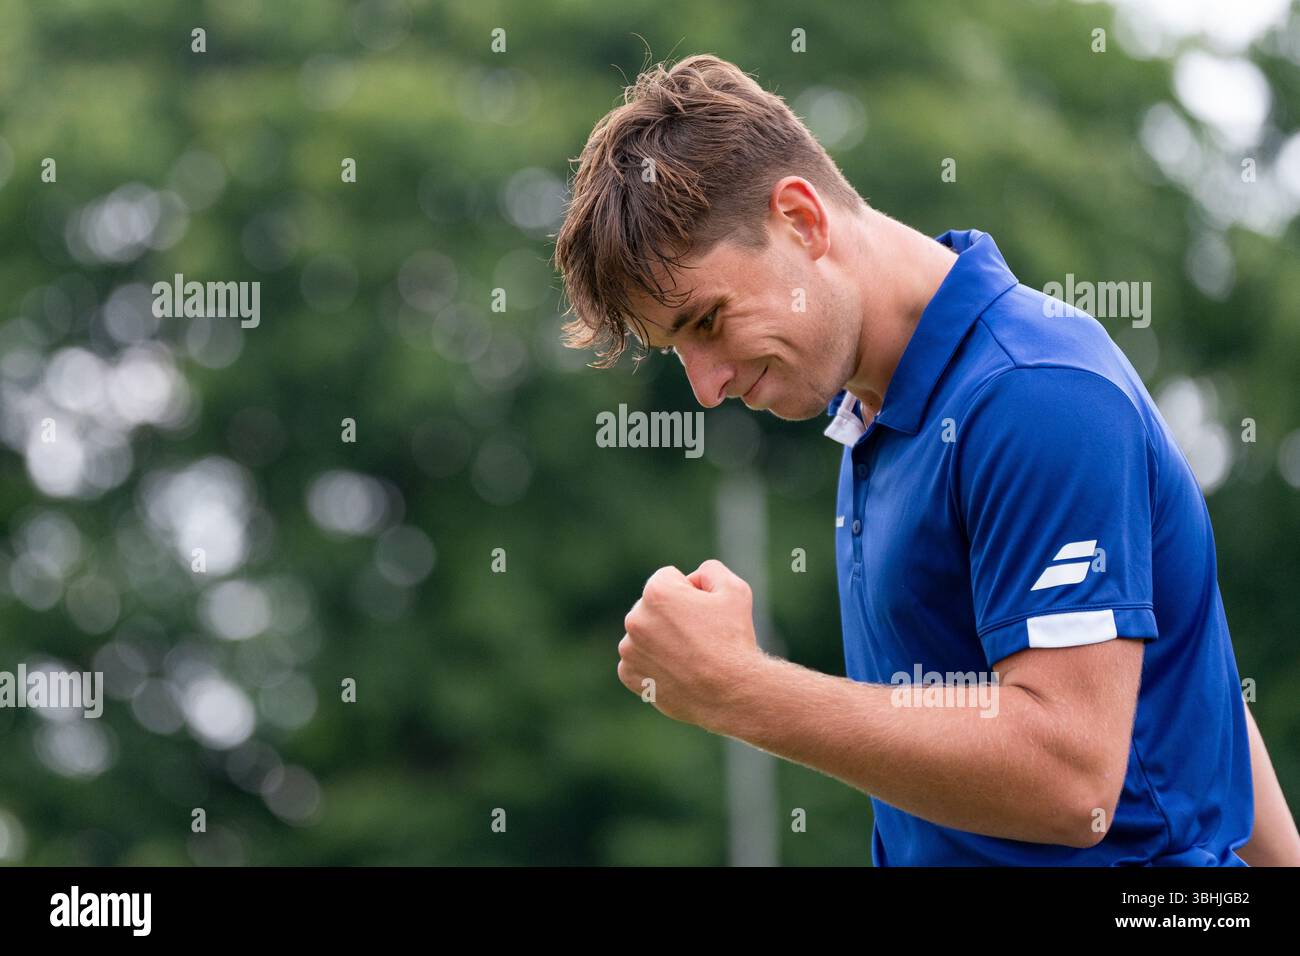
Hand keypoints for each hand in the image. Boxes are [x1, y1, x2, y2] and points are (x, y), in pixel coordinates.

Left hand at [617, 559, 761, 729]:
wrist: (730, 693)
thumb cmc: (734, 640)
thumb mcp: (734, 589)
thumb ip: (710, 570)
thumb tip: (692, 578)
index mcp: (657, 592)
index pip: (670, 578)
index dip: (693, 593)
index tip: (706, 614)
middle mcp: (635, 618)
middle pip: (655, 606)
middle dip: (673, 615)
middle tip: (700, 637)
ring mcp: (629, 649)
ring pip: (646, 633)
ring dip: (662, 639)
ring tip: (690, 656)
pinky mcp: (628, 674)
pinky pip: (638, 660)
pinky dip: (654, 664)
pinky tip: (677, 671)